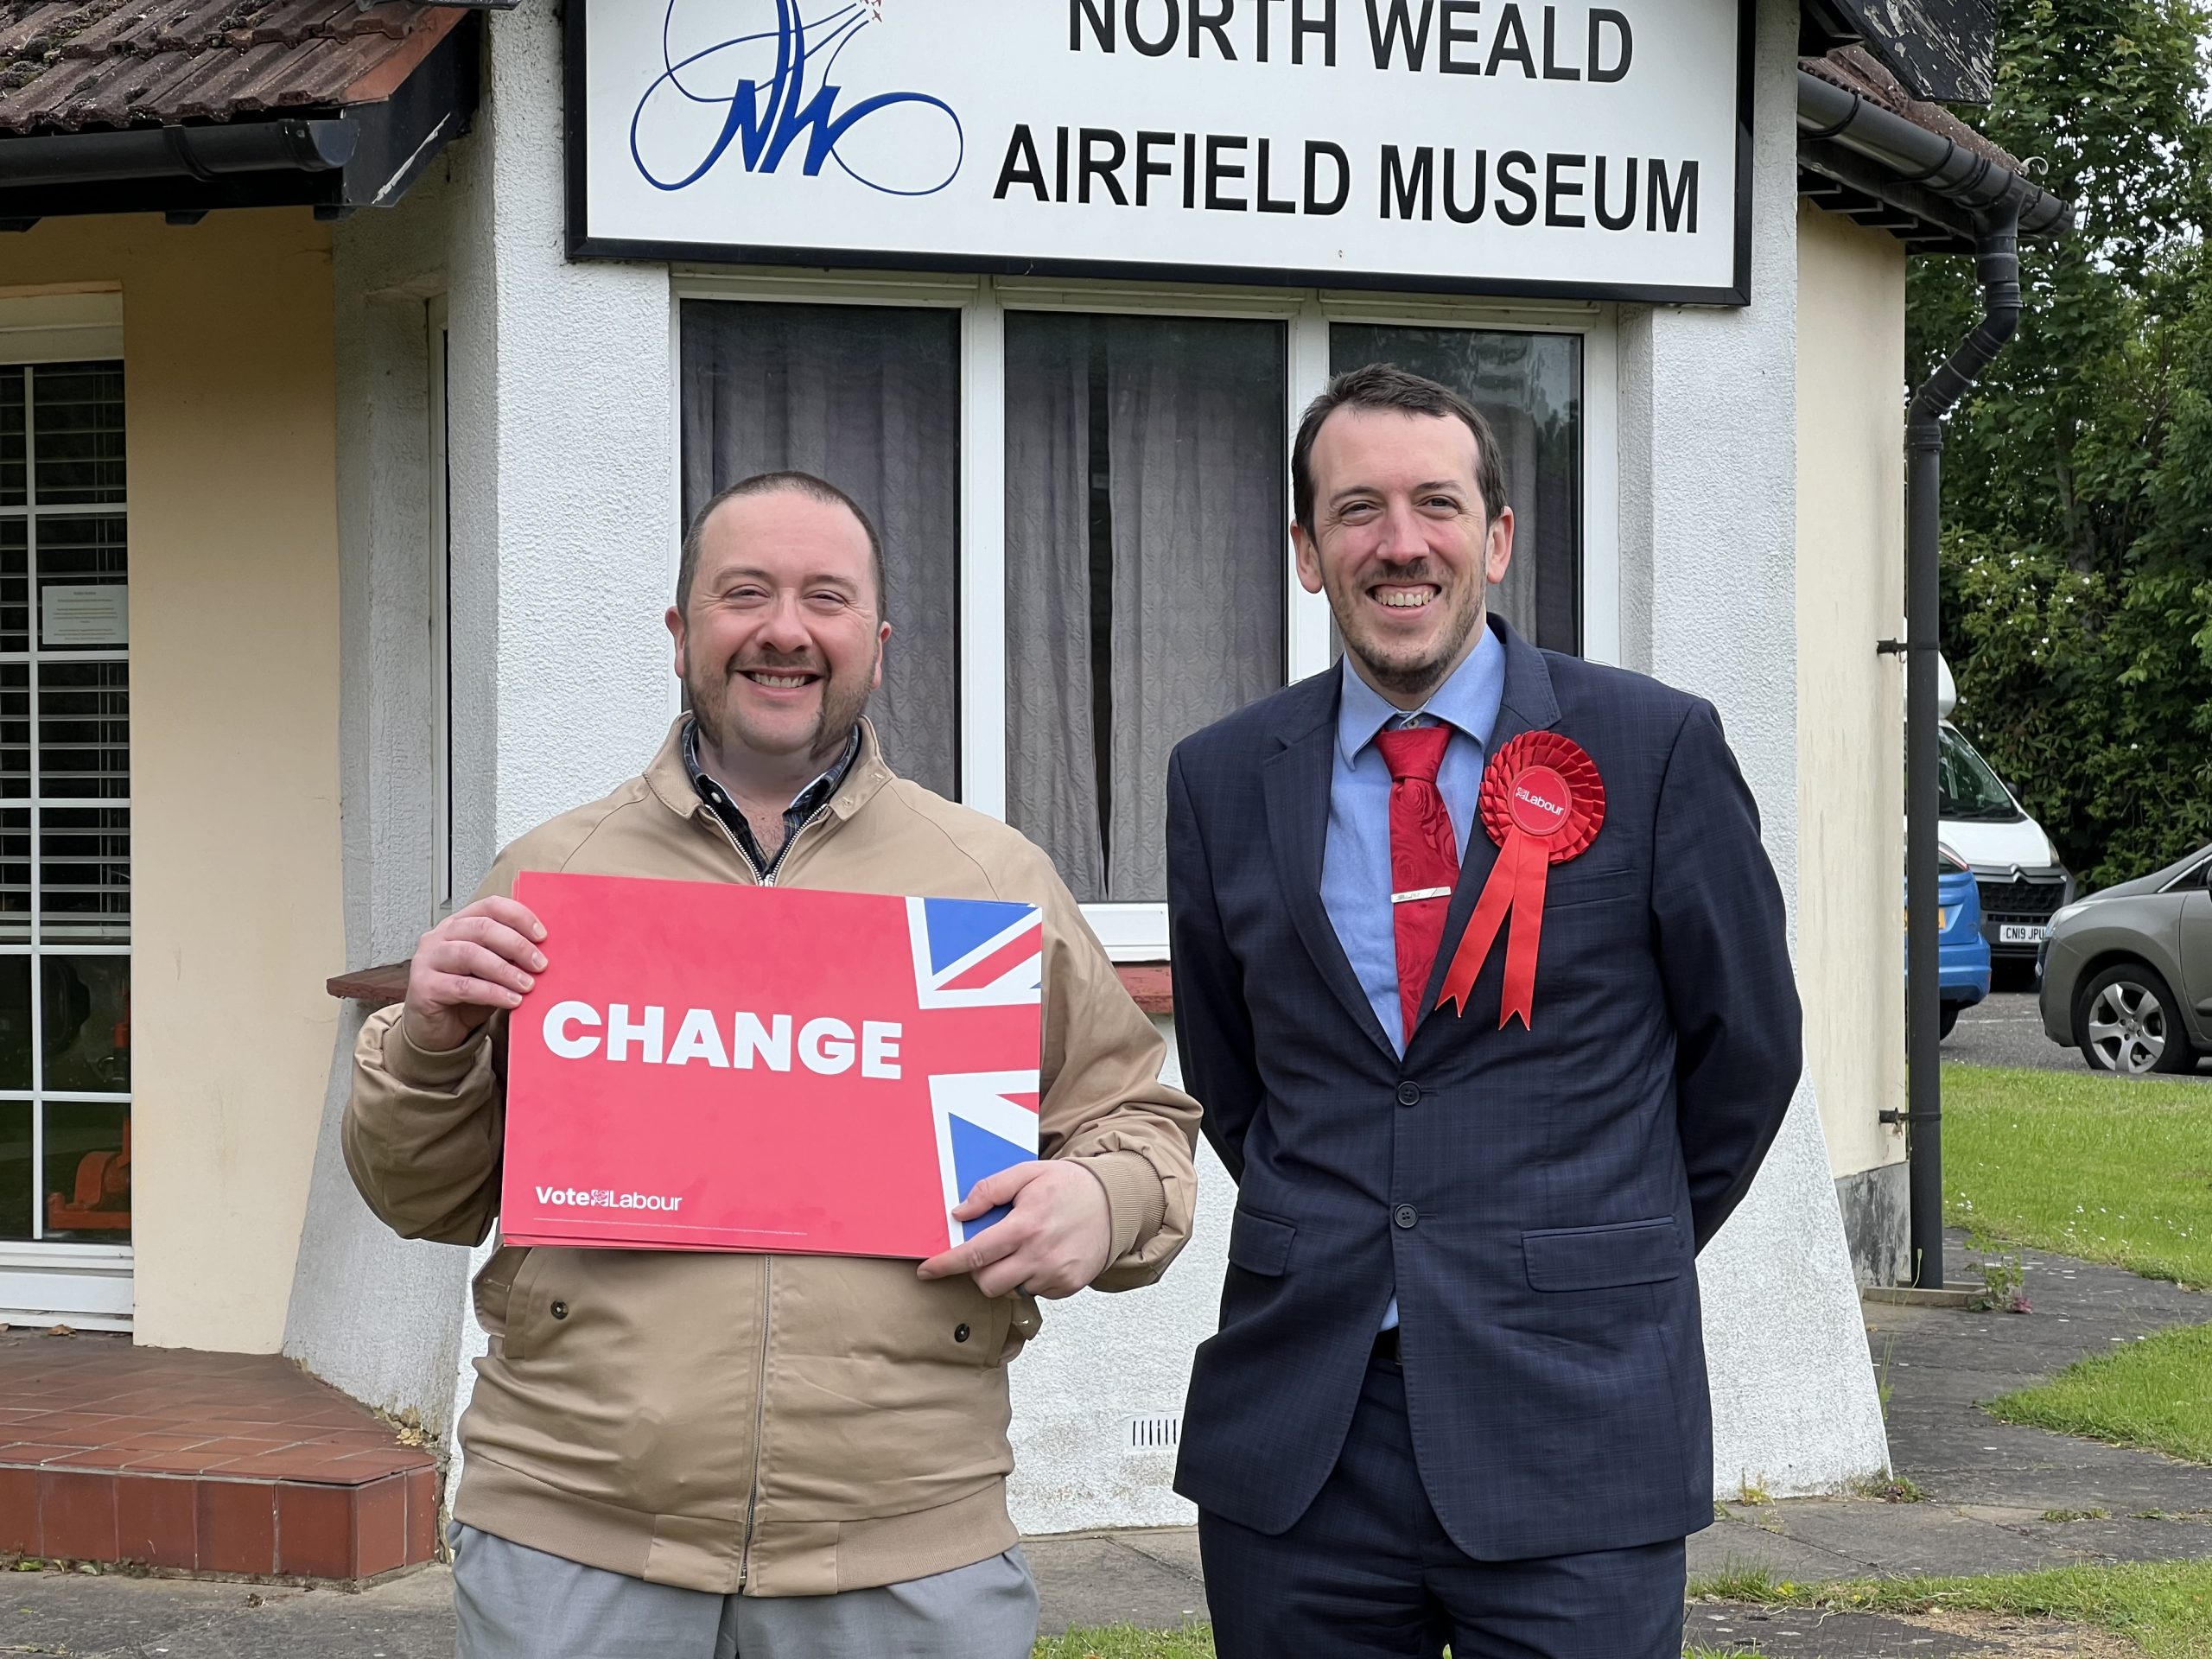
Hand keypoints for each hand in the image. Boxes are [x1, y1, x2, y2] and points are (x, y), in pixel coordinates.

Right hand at [401, 896, 547, 1053]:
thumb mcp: (491, 971)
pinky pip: (462, 986)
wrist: (435, 1029)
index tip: (542, 935)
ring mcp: (427, 960)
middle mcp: (440, 937)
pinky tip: (511, 1000)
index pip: (490, 906)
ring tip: (528, 985)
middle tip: (540, 964)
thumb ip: (508, 957)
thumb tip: (543, 953)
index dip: (519, 917)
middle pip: (482, 928)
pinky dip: (492, 992)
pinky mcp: (423, 986)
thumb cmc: (464, 997)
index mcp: (459, 924)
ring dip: (505, 970)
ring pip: (471, 954)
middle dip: (517, 945)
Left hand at [915, 1161, 1111, 1298]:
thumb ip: (990, 1190)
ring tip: (1024, 1247)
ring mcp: (1056, 1274)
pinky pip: (1035, 1292)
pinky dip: (1030, 1278)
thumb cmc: (1067, 1185)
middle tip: (987, 1251)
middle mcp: (1041, 1255)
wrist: (1116, 1201)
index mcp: (1026, 1225)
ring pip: (1011, 1290)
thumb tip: (959, 1213)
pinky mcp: (1069, 1286)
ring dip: (1007, 1274)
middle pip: (988, 1284)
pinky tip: (1043, 1255)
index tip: (927, 1271)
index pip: (975, 1254)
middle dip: (978, 1272)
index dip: (946, 1265)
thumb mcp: (1027, 1173)